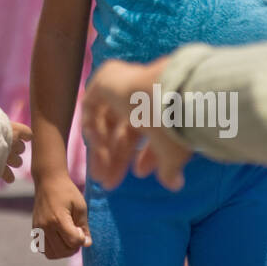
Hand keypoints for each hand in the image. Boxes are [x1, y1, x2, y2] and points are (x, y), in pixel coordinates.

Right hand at [0, 122, 31, 182]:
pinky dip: (8, 177)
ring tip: (4, 160)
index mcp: (14, 130)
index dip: (24, 135)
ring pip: (18, 162)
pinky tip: (7, 177)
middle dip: (16, 149)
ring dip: (13, 162)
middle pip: (21, 148)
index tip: (22, 136)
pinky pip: (9, 176)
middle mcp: (14, 144)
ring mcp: (7, 157)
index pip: (28, 133)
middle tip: (6, 147)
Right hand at [31, 171, 91, 258]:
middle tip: (77, 234)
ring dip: (63, 251)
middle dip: (74, 247)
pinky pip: (42, 249)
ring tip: (68, 240)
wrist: (48, 180)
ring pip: (51, 254)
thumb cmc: (67, 191)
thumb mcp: (80, 206)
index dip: (82, 239)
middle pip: (63, 250)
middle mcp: (45, 226)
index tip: (81, 229)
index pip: (73, 242)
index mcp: (58, 219)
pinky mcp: (34, 229)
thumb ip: (84, 227)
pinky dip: (52, 249)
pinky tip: (58, 239)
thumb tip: (86, 244)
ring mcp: (38, 228)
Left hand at [82, 57, 191, 190]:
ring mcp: (122, 85)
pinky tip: (97, 148)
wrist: (164, 97)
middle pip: (123, 131)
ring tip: (100, 177)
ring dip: (103, 151)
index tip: (139, 173)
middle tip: (109, 183)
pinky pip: (92, 107)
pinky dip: (92, 128)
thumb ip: (168, 166)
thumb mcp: (172, 150)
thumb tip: (174, 185)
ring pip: (107, 122)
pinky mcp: (104, 79)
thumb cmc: (173, 124)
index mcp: (160, 108)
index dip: (144, 154)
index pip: (148, 131)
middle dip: (118, 158)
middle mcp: (140, 95)